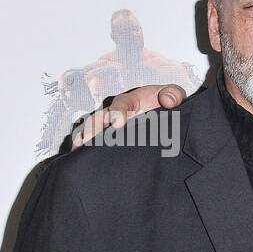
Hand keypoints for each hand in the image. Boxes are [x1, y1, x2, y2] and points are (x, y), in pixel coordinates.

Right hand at [70, 83, 185, 148]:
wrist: (165, 116)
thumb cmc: (167, 104)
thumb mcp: (174, 95)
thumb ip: (174, 94)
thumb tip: (167, 101)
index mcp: (131, 101)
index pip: (121, 103)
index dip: (118, 111)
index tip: (117, 122)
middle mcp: (115, 112)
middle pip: (98, 117)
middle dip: (93, 128)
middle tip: (89, 139)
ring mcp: (108, 126)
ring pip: (90, 129)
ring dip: (83, 138)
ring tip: (78, 150)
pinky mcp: (106, 138)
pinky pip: (89, 141)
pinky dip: (82, 148)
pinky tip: (78, 157)